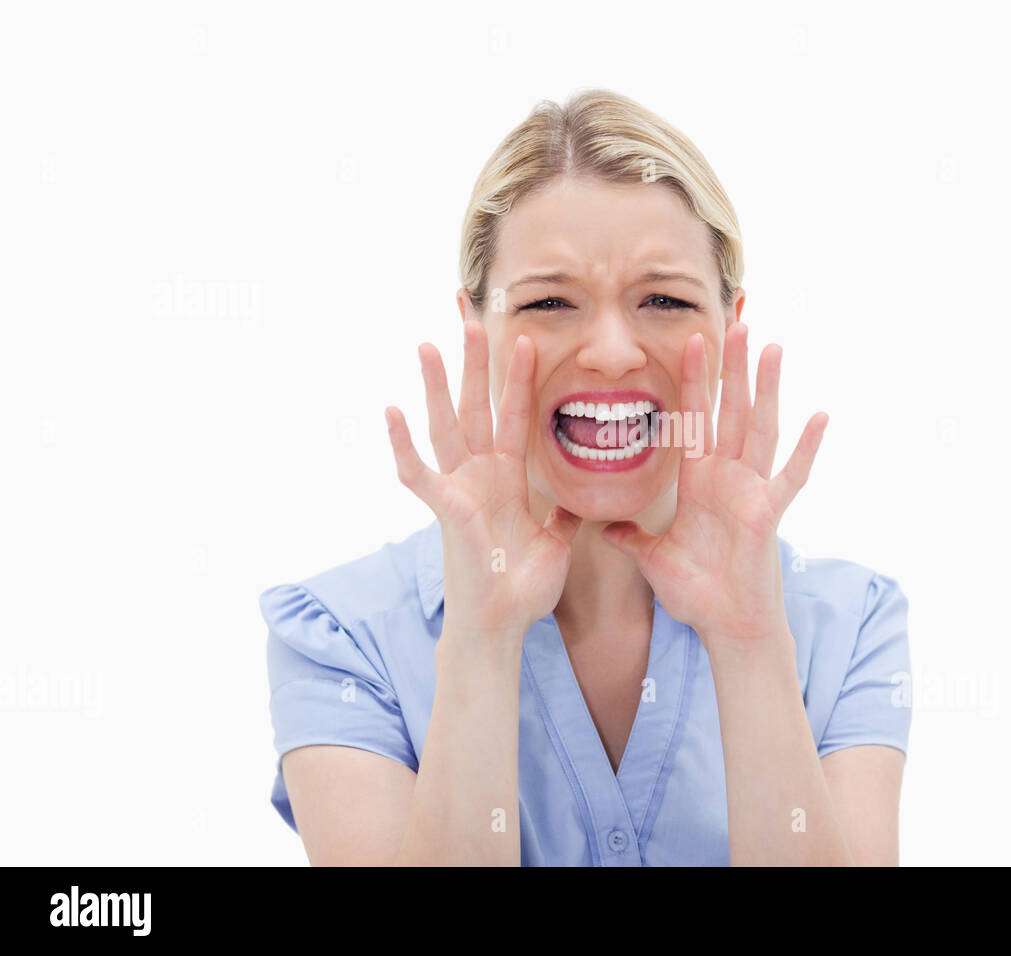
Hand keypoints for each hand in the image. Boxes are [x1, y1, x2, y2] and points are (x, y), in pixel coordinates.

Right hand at [385, 323, 581, 641]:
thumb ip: (563, 513)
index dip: (518, 377)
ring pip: (447, 426)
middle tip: (471, 316)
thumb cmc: (523, 587)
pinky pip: (420, 474)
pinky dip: (404, 445)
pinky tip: (392, 412)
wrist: (504, 625)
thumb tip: (580, 496)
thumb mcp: (557, 540)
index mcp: (505, 476)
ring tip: (429, 344)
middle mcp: (479, 475)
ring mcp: (459, 489)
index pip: (513, 414)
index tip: (525, 338)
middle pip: (476, 406)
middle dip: (475, 362)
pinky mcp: (447, 511)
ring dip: (438, 386)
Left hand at [601, 322, 827, 650]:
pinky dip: (807, 449)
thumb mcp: (654, 559)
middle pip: (730, 410)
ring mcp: (751, 491)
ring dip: (766, 389)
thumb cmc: (697, 593)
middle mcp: (727, 477)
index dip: (692, 380)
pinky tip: (820, 416)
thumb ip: (633, 537)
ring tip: (772, 348)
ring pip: (760, 429)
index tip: (692, 340)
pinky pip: (791, 476)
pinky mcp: (769, 513)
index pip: (693, 419)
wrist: (727, 626)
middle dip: (732, 368)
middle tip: (738, 322)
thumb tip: (604, 526)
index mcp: (699, 480)